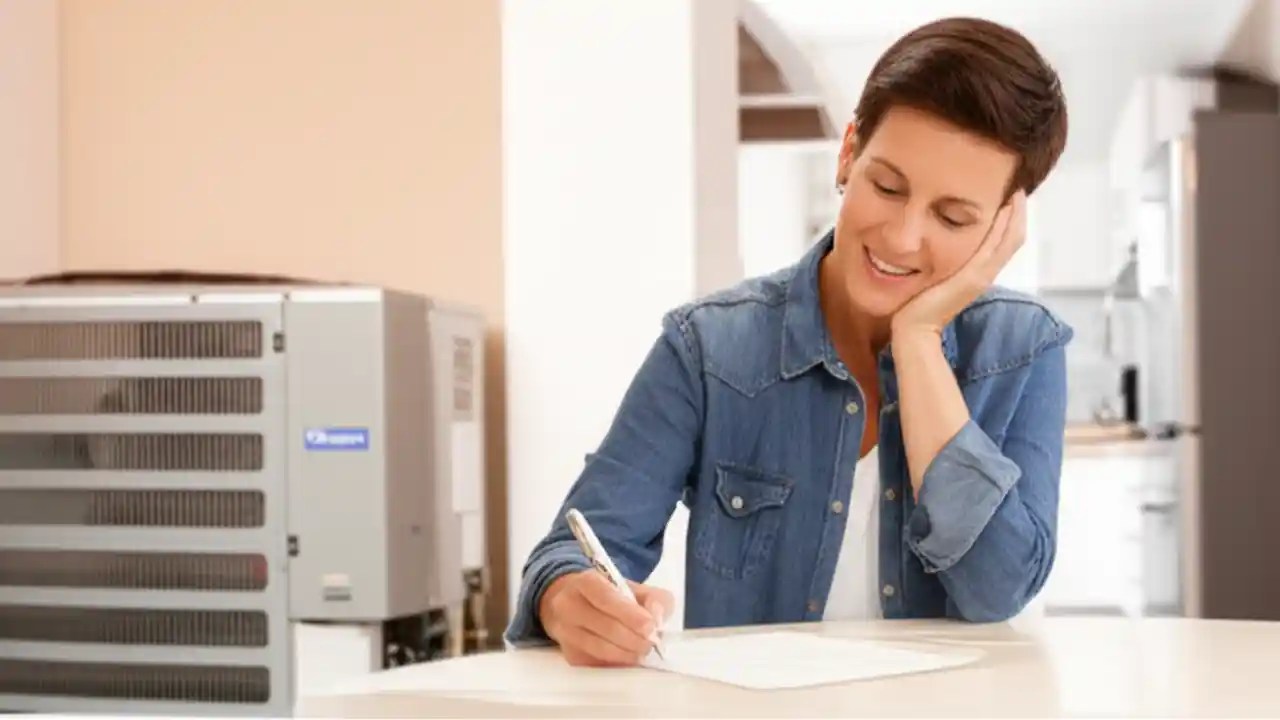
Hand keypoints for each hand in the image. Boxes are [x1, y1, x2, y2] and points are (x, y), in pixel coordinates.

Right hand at [539, 571, 673, 666]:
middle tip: (651, 643)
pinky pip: (597, 664)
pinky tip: (627, 658)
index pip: (607, 599)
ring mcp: (565, 632)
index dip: (630, 615)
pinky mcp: (570, 655)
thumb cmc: (610, 596)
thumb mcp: (635, 588)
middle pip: (605, 627)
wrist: (575, 604)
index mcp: (586, 582)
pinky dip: (617, 664)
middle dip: (634, 639)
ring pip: (600, 649)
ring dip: (627, 654)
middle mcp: (569, 605)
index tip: (650, 627)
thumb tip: (656, 620)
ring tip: (642, 652)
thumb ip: (654, 599)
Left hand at [892, 190, 1026, 338]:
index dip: (1010, 220)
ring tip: (1017, 191)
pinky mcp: (975, 276)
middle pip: (1013, 238)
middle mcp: (985, 273)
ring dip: (1016, 214)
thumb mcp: (933, 277)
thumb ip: (939, 263)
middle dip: (1017, 213)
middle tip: (1018, 187)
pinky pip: (997, 245)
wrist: (913, 329)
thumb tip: (931, 248)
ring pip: (1010, 239)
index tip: (1009, 198)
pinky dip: (1006, 224)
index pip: (1003, 242)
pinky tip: (1007, 205)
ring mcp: (982, 274)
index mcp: (977, 273)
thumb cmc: (916, 306)